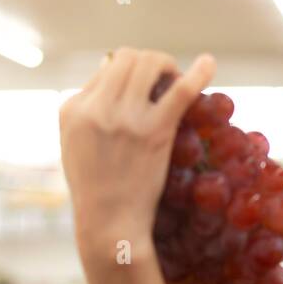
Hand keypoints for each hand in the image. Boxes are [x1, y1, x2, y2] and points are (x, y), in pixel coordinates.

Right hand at [59, 48, 214, 268]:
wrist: (110, 225)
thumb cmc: (95, 191)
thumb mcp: (73, 145)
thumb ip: (86, 110)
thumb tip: (109, 72)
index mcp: (73, 109)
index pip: (105, 68)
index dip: (127, 73)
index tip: (142, 88)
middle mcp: (97, 109)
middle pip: (127, 57)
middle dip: (148, 62)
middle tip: (162, 78)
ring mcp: (126, 119)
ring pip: (150, 64)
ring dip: (167, 65)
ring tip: (176, 78)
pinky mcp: (154, 132)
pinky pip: (180, 91)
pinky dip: (198, 74)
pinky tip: (209, 64)